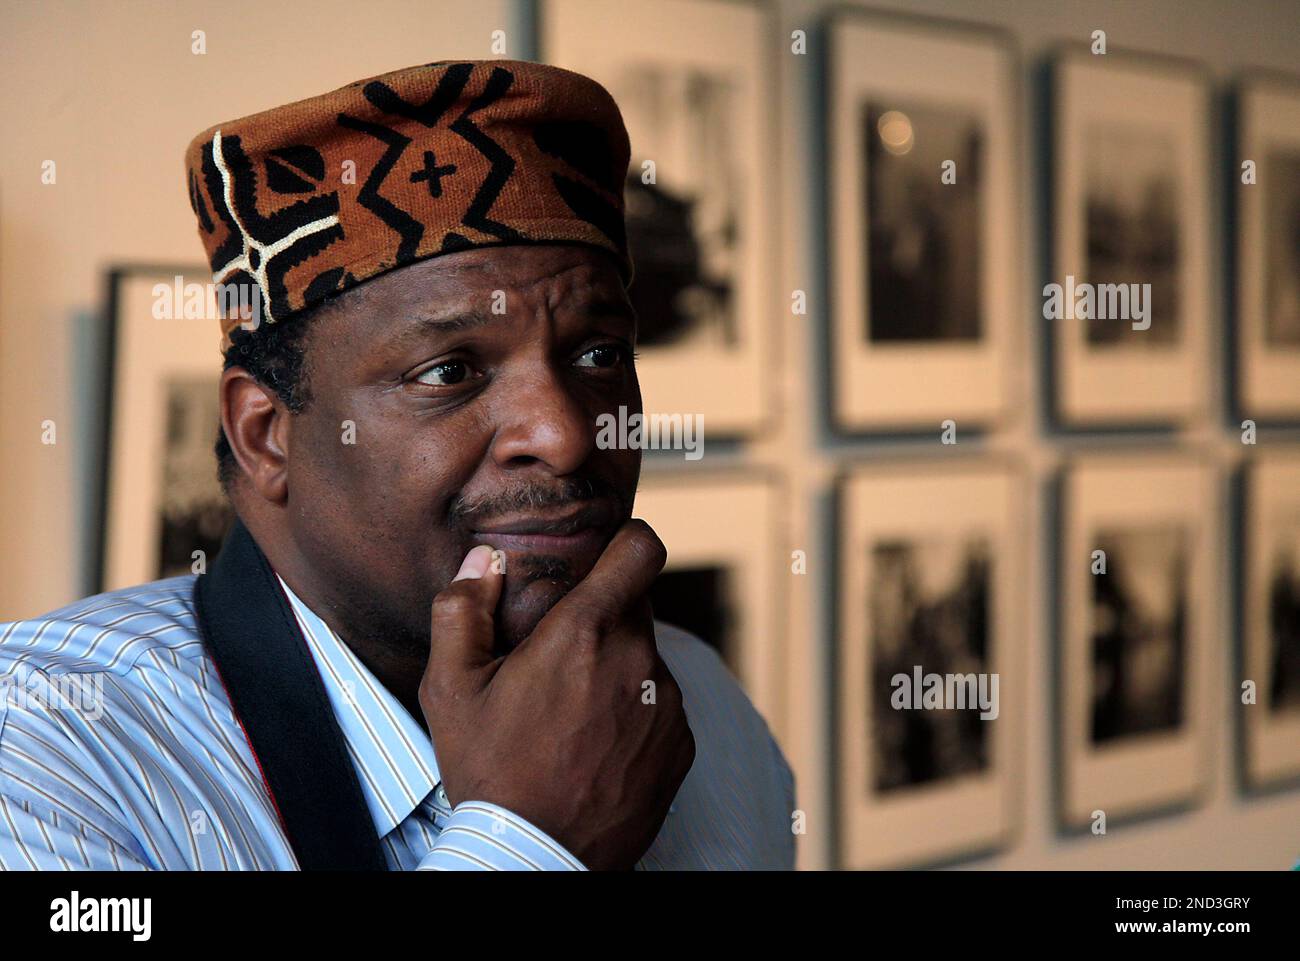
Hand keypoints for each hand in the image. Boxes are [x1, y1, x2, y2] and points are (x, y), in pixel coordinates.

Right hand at [419, 519, 695, 869]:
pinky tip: (594, 747)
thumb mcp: (452, 689)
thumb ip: (463, 609)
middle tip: (559, 656)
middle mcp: (638, 659)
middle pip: (635, 607)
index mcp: (584, 631)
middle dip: (602, 618)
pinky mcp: (681, 745)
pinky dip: (634, 713)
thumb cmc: (491, 773)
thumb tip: (482, 561)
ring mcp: (665, 704)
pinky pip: (660, 706)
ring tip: (570, 715)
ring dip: (616, 669)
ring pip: (646, 659)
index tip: (607, 556)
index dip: (626, 543)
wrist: (536, 859)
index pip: (641, 549)